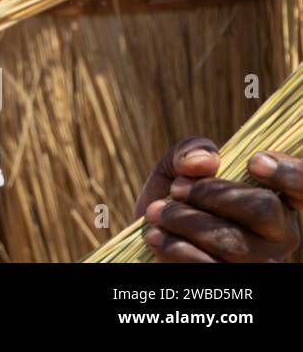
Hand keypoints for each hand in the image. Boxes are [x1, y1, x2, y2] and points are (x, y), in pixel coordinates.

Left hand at [133, 136, 301, 261]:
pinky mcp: (236, 287)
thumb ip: (189, 151)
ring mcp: (262, 266)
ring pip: (233, 242)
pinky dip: (175, 248)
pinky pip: (209, 267)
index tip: (255, 162)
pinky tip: (157, 238)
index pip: (302, 186)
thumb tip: (205, 160)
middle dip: (210, 193)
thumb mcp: (176, 169)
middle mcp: (279, 237)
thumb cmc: (171, 202)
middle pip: (262, 209)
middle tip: (175, 190)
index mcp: (275, 202)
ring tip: (156, 215)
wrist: (150, 242)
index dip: (290, 173)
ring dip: (184, 222)